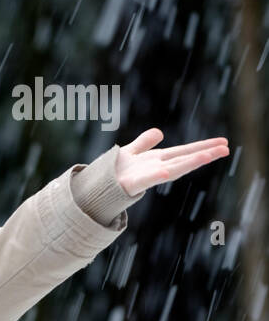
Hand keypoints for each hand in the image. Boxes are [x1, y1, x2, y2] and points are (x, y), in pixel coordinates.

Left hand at [115, 129, 229, 195]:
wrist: (94, 188)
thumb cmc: (113, 172)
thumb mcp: (130, 152)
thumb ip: (144, 143)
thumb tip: (159, 132)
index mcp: (156, 161)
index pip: (184, 152)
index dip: (202, 147)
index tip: (223, 143)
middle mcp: (154, 169)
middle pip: (183, 159)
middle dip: (204, 154)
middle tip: (226, 149)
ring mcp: (144, 177)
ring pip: (170, 169)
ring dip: (187, 163)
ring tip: (206, 156)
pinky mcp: (129, 185)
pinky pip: (144, 180)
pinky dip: (155, 176)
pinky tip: (166, 171)